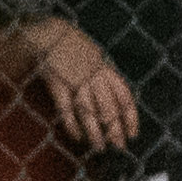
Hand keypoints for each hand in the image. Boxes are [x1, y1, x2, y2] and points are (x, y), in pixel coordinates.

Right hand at [28, 21, 139, 151]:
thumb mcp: (96, 57)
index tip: (133, 134)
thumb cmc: (73, 47)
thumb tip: (117, 102)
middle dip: (115, 129)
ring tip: (100, 147)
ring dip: (95, 132)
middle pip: (108, 107)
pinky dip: (72, 124)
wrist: (48, 33)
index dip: (130, 117)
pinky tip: (77, 137)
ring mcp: (75, 80)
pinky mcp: (57, 84)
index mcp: (106, 69)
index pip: (124, 96)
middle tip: (118, 146)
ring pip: (89, 111)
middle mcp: (93, 75)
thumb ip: (106, 76)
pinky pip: (66, 108)